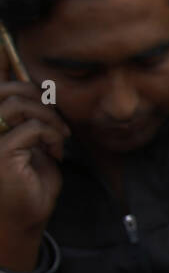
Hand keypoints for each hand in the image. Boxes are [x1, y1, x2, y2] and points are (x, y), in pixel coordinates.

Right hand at [0, 81, 68, 268]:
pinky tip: (55, 152)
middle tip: (57, 120)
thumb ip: (30, 116)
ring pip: (18, 105)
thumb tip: (40, 88)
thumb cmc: (29, 182)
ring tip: (59, 137)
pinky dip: (51, 136)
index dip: (5, 65)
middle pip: (6, 89)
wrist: (24, 219)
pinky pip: (31, 128)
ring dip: (48, 118)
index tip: (16, 53)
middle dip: (39, 96)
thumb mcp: (33, 142)